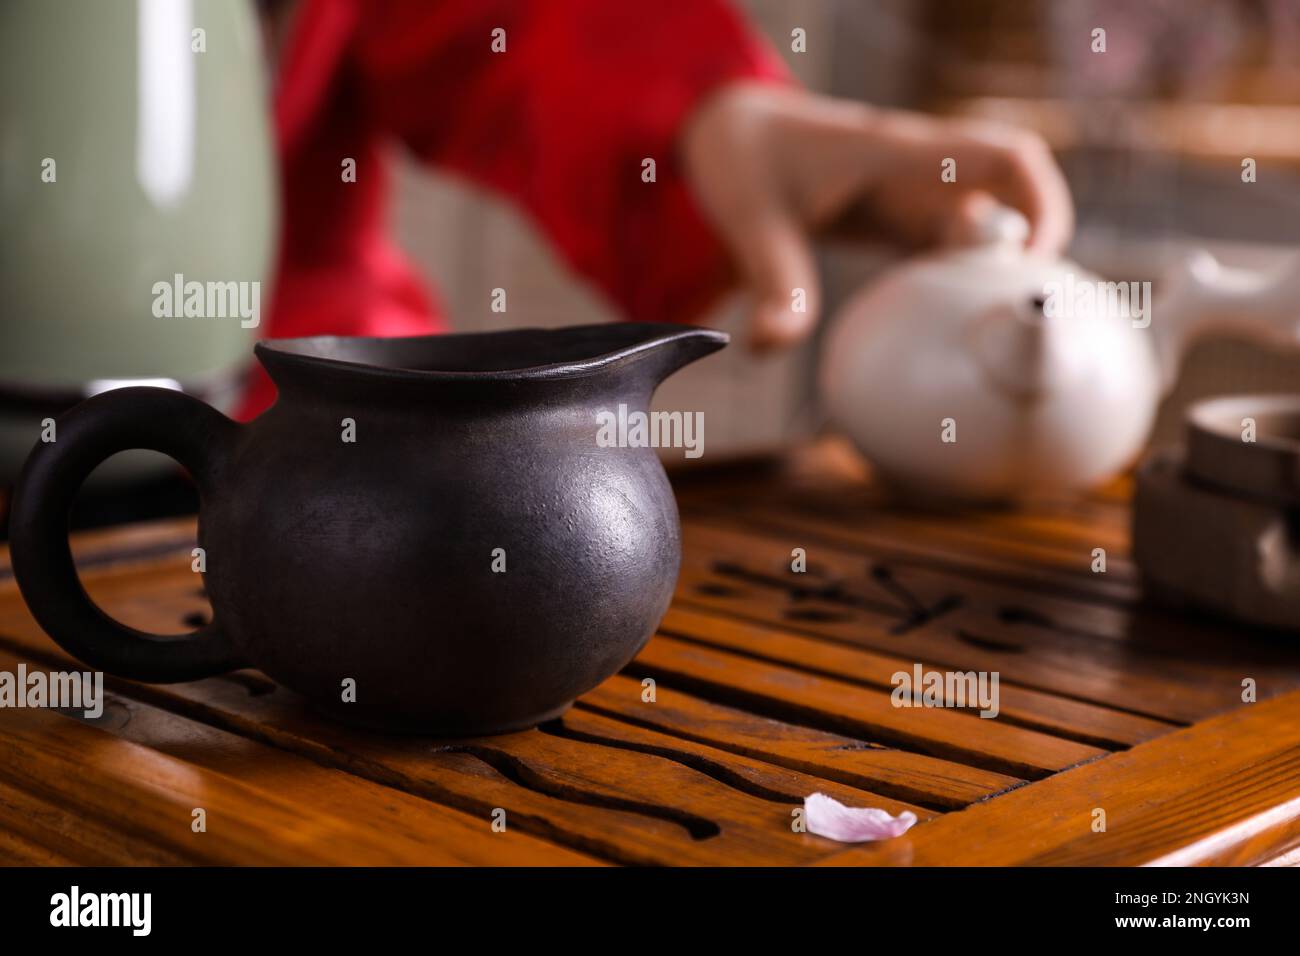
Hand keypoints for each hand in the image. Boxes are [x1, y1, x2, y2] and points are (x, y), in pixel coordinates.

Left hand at [680, 83, 1074, 350]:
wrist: (728, 133)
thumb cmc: (746, 161)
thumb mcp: (751, 222)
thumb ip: (772, 285)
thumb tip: (771, 345)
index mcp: (901, 157)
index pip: (1005, 159)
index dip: (1041, 209)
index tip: (1025, 271)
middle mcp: (921, 172)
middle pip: (1014, 197)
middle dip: (1023, 255)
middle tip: (994, 317)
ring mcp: (913, 194)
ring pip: (988, 224)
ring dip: (992, 272)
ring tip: (976, 331)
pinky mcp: (898, 218)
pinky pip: (952, 244)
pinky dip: (962, 279)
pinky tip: (944, 325)